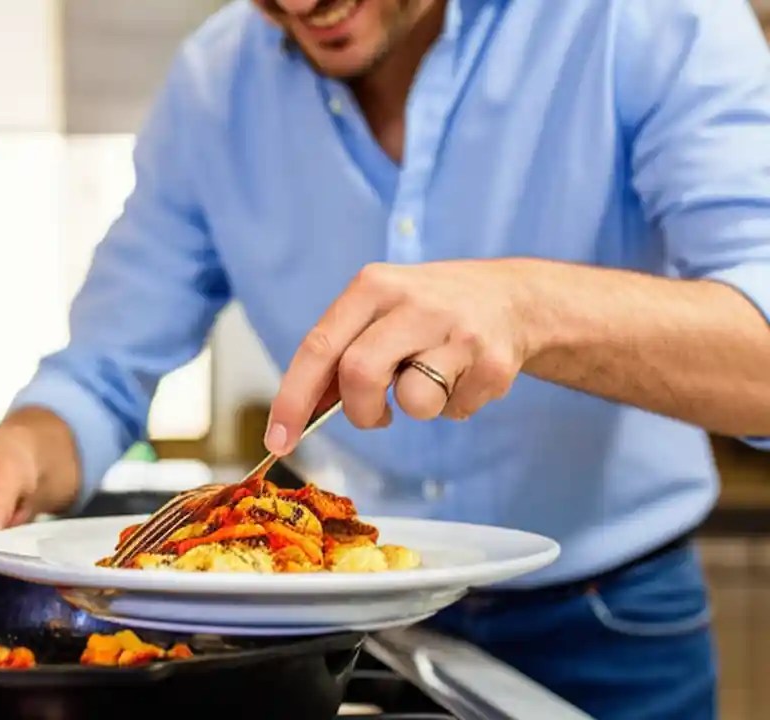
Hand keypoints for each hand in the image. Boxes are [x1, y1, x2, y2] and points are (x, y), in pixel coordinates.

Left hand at [266, 260, 533, 452]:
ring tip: (430, 381)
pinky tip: (463, 376)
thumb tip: (297, 414)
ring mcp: (458, 331)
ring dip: (415, 408)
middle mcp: (414, 302)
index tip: (278, 440)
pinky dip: (452, 406)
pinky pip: (453, 410)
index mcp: (373, 286)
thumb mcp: (380, 312)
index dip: (293, 398)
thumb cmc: (428, 313)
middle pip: (360, 374)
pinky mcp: (493, 362)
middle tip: (374, 416)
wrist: (514, 298)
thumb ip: (340, 354)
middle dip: (360, 411)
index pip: (319, 346)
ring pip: (413, 400)